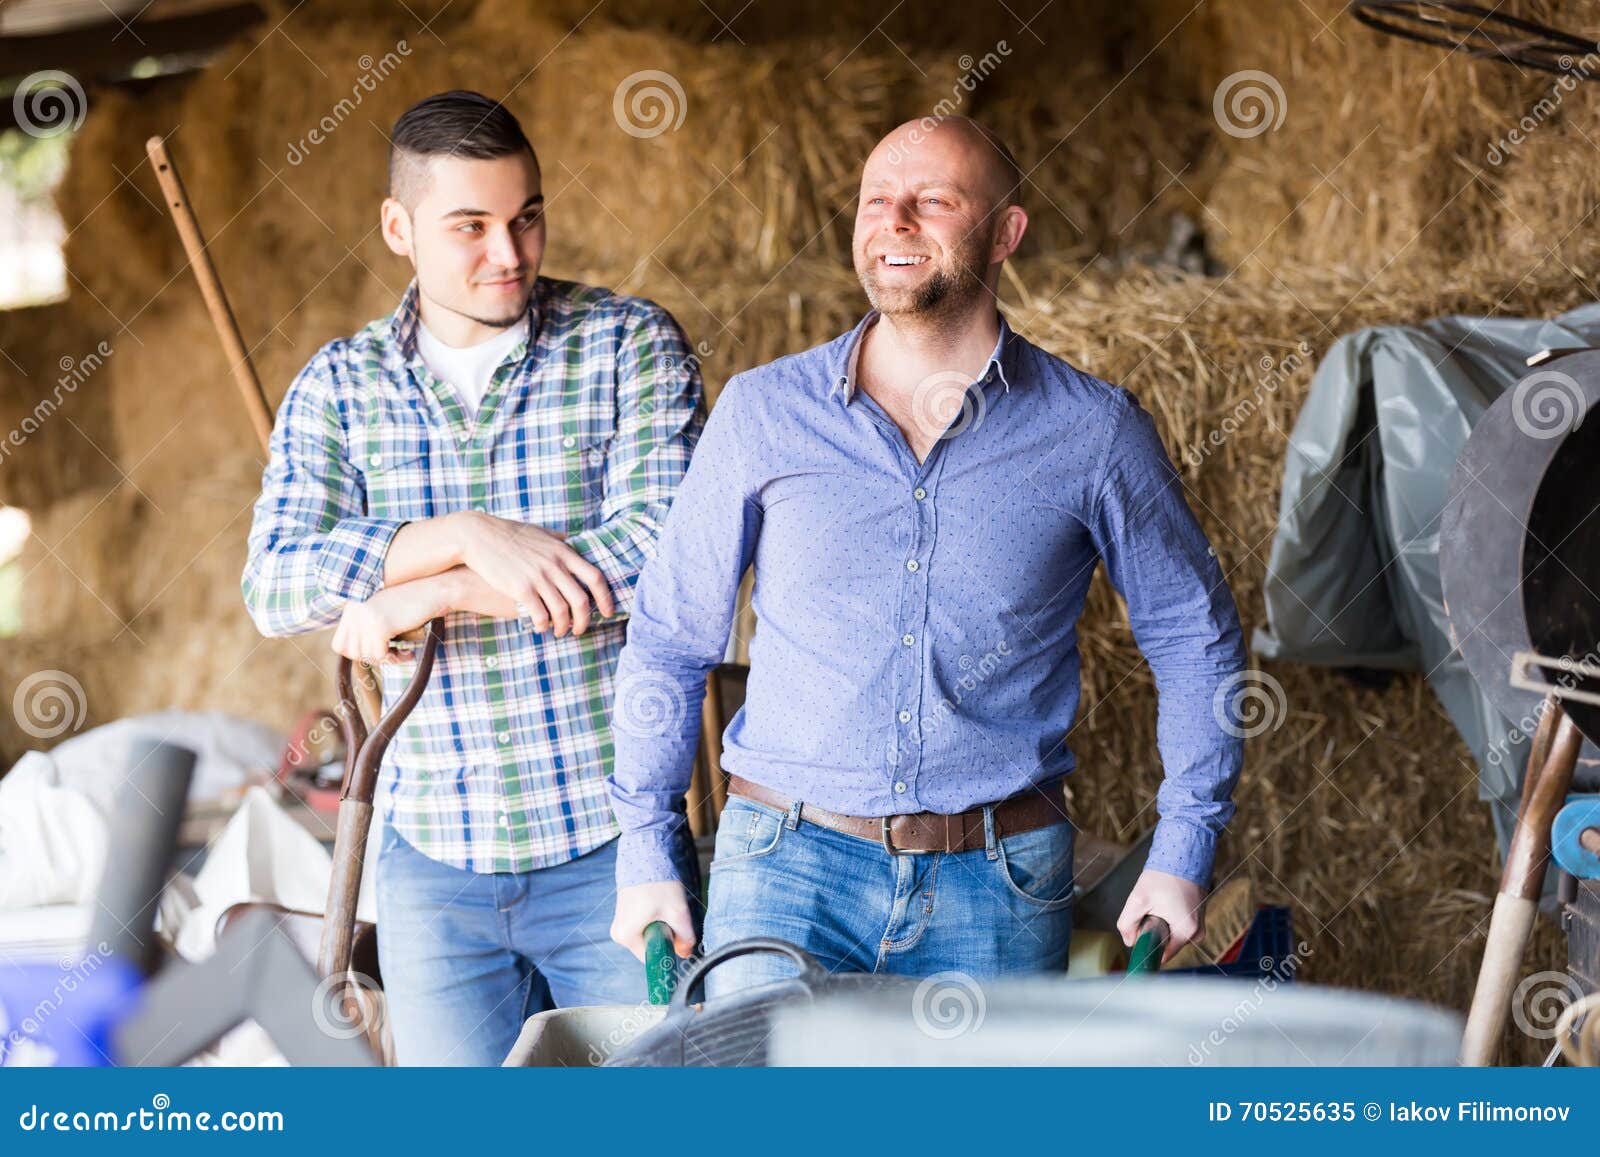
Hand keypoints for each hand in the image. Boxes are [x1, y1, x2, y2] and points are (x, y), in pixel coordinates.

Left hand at [331, 573, 455, 663]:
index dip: (357, 653)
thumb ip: (365, 628)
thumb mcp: (382, 613)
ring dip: (386, 660)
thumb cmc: (412, 605)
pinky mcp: (380, 626)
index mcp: (351, 608)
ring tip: (402, 653)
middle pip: (351, 653)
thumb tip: (356, 656)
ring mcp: (365, 618)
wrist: (433, 592)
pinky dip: (396, 659)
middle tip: (392, 654)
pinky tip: (409, 653)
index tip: (376, 652)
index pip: (339, 645)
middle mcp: (354, 612)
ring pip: (366, 656)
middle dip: (372, 658)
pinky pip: (381, 655)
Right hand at [456, 511, 614, 636]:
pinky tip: (540, 628)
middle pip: (582, 600)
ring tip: (560, 632)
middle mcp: (555, 564)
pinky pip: (540, 615)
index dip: (606, 598)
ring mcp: (538, 577)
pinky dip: (543, 626)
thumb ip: (557, 539)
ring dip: (563, 627)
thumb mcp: (539, 531)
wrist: (478, 535)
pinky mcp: (520, 588)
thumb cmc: (508, 533)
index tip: (608, 611)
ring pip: (562, 611)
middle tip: (580, 630)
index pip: (595, 577)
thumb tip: (571, 540)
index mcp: (563, 551)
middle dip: (585, 621)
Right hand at [611, 881, 694, 962]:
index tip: (676, 936)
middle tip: (671, 916)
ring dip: (660, 926)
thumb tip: (687, 952)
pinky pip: (642, 926)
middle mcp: (618, 933)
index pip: (651, 958)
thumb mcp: (677, 912)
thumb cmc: (659, 884)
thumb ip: (685, 937)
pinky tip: (658, 903)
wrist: (645, 856)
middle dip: (664, 935)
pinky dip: (654, 918)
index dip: (667, 950)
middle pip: (649, 946)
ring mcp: (619, 923)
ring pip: (647, 935)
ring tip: (664, 907)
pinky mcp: (624, 914)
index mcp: (626, 937)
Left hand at [1116, 868, 1205, 962]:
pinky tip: (1166, 901)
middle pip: (1167, 944)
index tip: (1140, 935)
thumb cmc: (1164, 876)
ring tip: (1159, 903)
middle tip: (1150, 910)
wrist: (1182, 855)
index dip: (1148, 947)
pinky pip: (1178, 924)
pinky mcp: (1197, 916)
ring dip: (1161, 923)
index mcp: (1186, 932)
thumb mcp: (1138, 900)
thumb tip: (1130, 941)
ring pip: (1172, 933)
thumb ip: (1127, 924)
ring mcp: (1199, 924)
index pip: (1163, 955)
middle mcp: (1197, 931)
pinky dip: (1169, 916)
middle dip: (1155, 931)